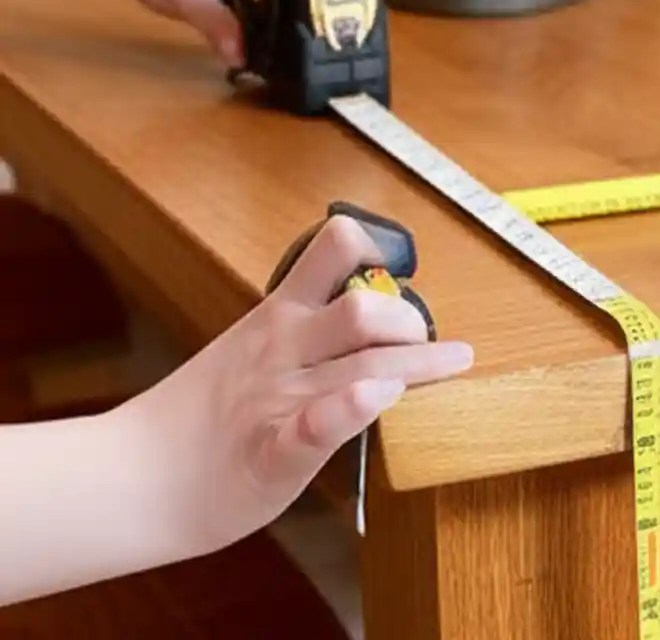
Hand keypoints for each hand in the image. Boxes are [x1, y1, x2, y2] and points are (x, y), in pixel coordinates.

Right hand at [121, 216, 472, 553]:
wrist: (137, 480)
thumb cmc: (206, 418)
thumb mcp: (253, 348)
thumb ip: (307, 327)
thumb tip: (373, 307)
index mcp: (277, 319)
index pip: (329, 253)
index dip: (372, 249)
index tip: (399, 268)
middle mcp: (283, 351)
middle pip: (360, 312)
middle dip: (410, 322)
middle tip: (438, 347)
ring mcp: (281, 402)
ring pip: (360, 367)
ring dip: (414, 362)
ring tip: (452, 361)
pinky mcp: (277, 456)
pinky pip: (318, 426)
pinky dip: (348, 409)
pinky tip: (376, 398)